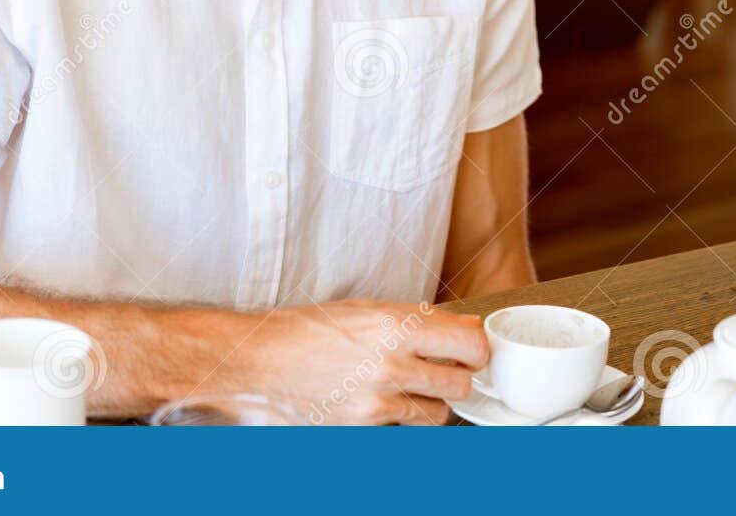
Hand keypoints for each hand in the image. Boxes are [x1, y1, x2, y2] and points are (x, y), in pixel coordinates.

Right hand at [238, 299, 487, 425]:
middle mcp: (391, 361)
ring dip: (434, 401)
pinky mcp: (363, 426)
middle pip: (461, 382)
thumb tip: (467, 325)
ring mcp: (378, 398)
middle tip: (447, 370)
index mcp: (394, 323)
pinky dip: (404, 418)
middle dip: (459, 377)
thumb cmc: (306, 331)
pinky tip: (385, 401)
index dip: (477, 349)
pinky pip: (406, 426)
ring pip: (440, 412)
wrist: (257, 363)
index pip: (469, 343)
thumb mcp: (367, 309)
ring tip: (413, 387)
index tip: (472, 350)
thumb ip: (421, 319)